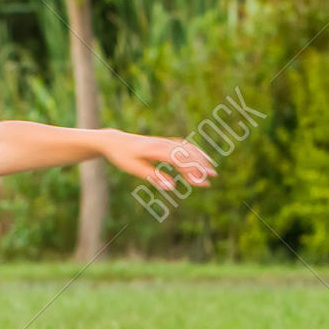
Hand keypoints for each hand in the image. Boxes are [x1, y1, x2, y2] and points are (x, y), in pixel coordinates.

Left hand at [102, 131, 216, 191]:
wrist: (115, 141)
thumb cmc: (123, 156)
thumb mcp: (134, 169)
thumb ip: (154, 177)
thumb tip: (172, 187)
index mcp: (156, 150)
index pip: (179, 160)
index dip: (193, 170)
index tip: (203, 180)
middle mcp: (163, 144)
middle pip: (186, 154)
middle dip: (201, 165)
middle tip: (213, 177)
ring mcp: (164, 142)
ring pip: (187, 148)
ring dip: (200, 158)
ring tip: (212, 170)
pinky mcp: (164, 142)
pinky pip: (183, 146)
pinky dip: (193, 152)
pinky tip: (201, 159)